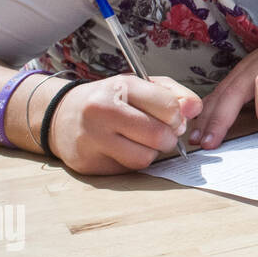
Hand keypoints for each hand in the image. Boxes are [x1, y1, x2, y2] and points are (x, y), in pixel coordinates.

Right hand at [50, 75, 202, 174]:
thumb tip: (196, 109)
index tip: (175, 119)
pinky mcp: (89, 163)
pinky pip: (127, 170)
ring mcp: (92, 139)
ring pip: (144, 158)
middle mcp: (102, 111)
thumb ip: (174, 95)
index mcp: (120, 87)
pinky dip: (132, 162)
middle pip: (158, 135)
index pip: (168, 106)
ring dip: (152, 153)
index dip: (179, 117)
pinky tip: (123, 149)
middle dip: (169, 138)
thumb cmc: (111, 99)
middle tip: (163, 134)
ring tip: (143, 142)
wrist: (62, 115)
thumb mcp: (141, 86)